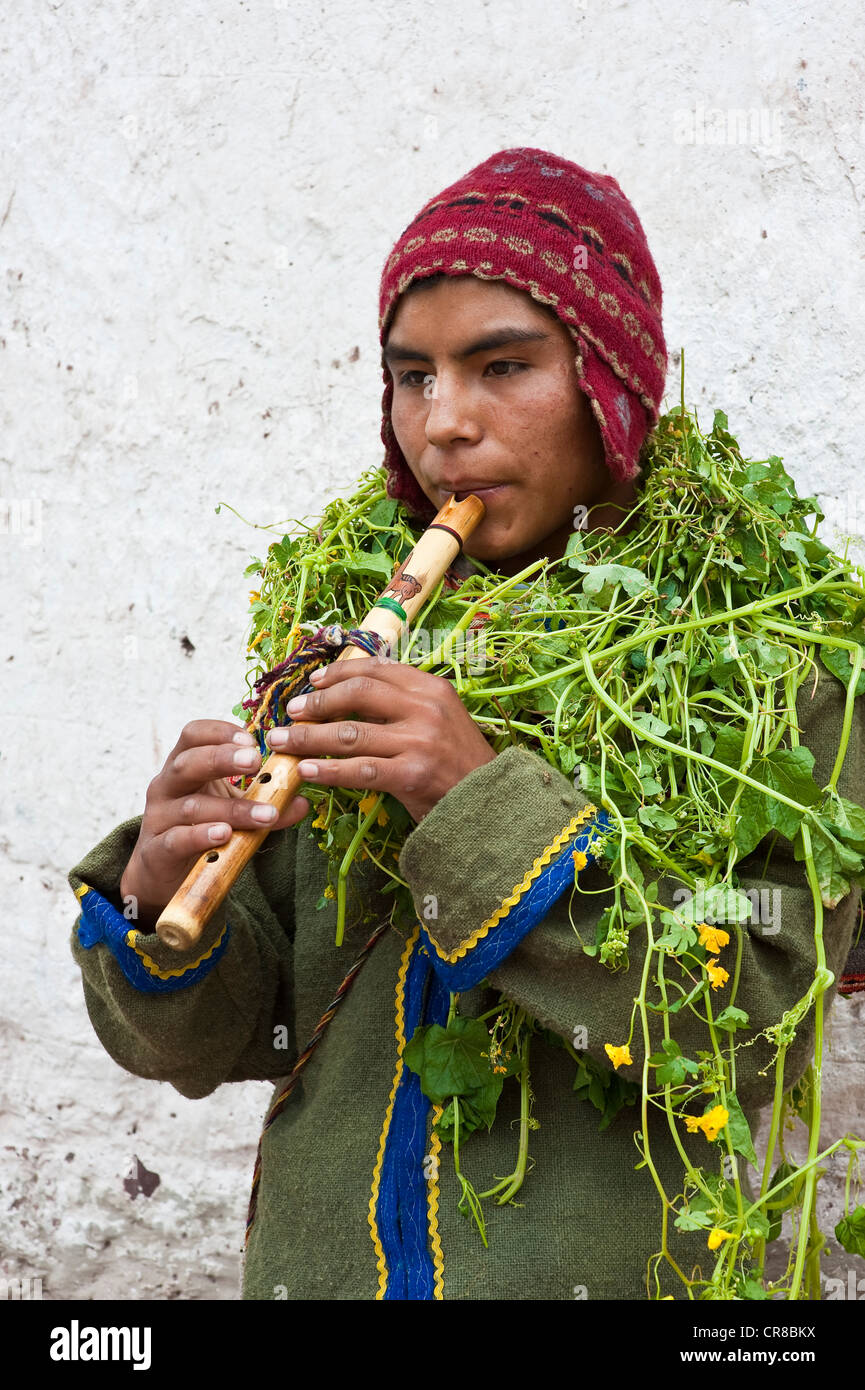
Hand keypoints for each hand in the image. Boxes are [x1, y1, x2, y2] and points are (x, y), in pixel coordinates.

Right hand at [120, 720, 310, 929]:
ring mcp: (159, 818)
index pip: (193, 734)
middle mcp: (167, 786)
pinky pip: (177, 840)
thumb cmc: (200, 827)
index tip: (253, 741)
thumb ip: (264, 802)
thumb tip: (301, 801)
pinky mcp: (156, 851)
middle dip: (222, 759)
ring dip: (232, 810)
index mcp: (184, 766)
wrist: (164, 871)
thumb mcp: (232, 807)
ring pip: (192, 807)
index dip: (220, 732)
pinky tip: (224, 834)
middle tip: (255, 761)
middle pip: (187, 762)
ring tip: (265, 814)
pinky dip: (201, 836)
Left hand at [264, 654, 496, 822]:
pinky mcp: (412, 775)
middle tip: (292, 712)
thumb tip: (348, 693)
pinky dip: (327, 770)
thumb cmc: (457, 762)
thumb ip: (403, 703)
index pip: (375, 670)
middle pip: (358, 694)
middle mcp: (426, 709)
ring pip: (350, 734)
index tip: (313, 682)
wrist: (490, 803)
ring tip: (283, 742)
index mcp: (431, 688)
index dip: (338, 674)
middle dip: (317, 702)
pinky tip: (306, 771)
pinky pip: (359, 771)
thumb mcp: (439, 718)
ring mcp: (419, 742)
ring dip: (309, 737)